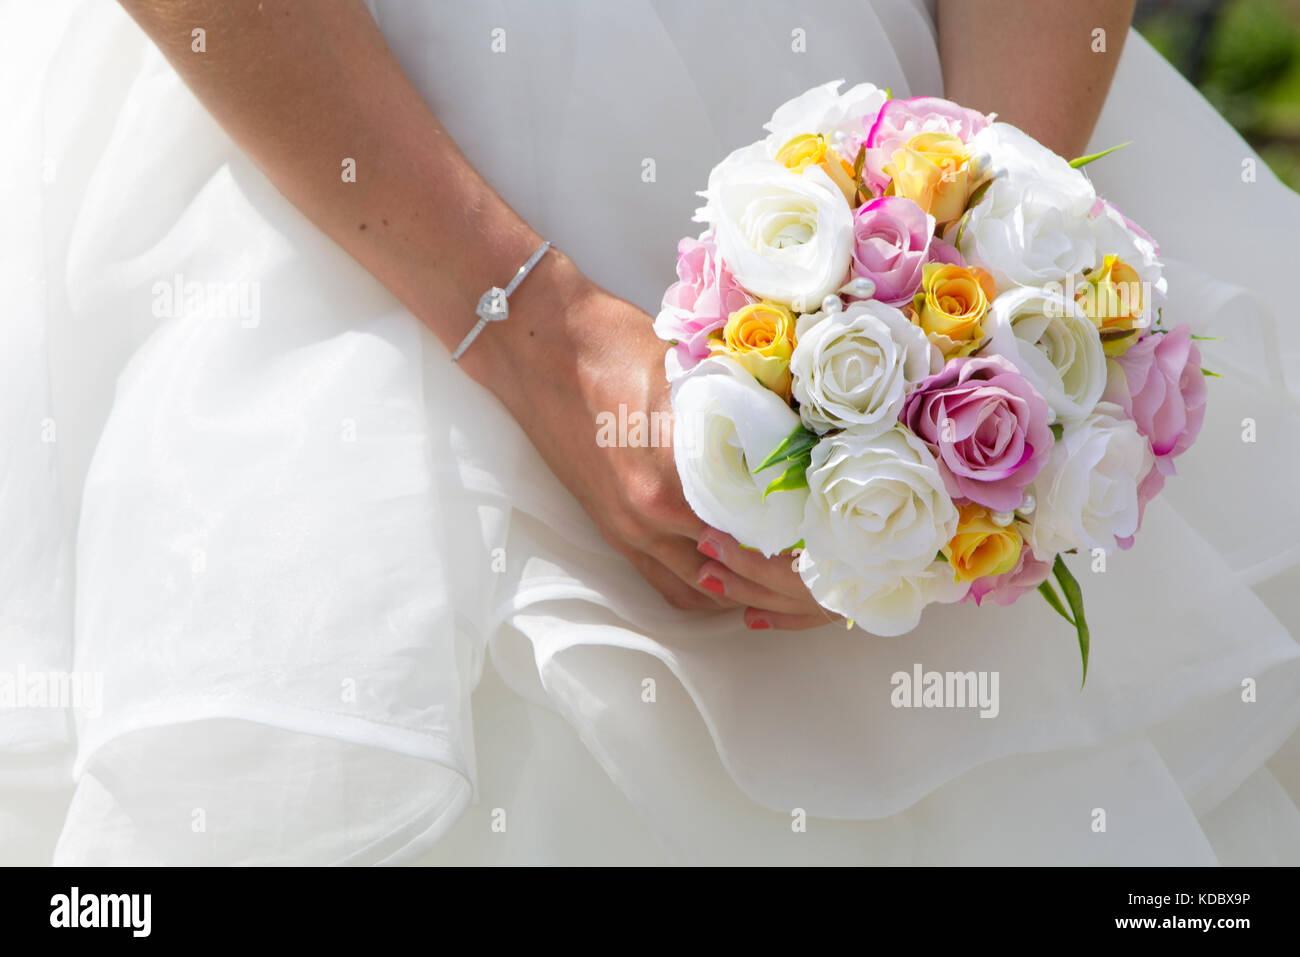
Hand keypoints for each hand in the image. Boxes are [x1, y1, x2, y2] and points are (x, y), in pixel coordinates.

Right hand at [468, 254, 835, 628]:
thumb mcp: (697, 367)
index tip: (847, 539)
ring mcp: (628, 528)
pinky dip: (710, 589)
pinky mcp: (611, 530)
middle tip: (834, 568)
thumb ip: (749, 411)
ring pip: (708, 589)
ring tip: (794, 580)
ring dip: (751, 591)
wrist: (533, 341)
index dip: (811, 542)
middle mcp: (652, 513)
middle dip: (792, 579)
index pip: (765, 531)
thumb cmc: (613, 340)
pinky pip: (669, 585)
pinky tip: (737, 577)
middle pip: (744, 573)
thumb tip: (812, 436)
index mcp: (679, 471)